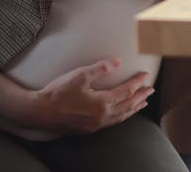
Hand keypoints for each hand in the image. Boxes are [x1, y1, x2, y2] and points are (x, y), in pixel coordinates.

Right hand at [30, 58, 154, 134]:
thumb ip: (100, 68)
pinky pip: (112, 122)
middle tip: (151, 89)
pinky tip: (121, 113)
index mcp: (103, 103)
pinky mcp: (88, 128)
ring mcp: (96, 124)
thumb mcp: (80, 75)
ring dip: (133, 108)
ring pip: (121, 117)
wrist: (40, 112)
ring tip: (142, 102)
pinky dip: (122, 116)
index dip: (138, 82)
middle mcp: (102, 116)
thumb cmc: (58, 92)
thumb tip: (118, 62)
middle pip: (128, 106)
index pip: (127, 91)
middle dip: (141, 97)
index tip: (146, 75)